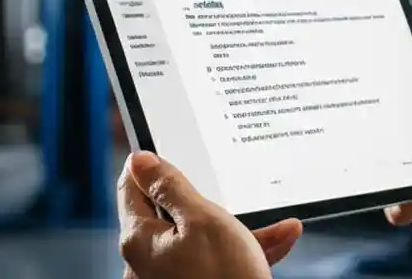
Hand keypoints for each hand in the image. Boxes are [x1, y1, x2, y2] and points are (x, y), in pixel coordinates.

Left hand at [117, 152, 302, 278]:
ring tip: (278, 224)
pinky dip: (243, 250)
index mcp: (139, 240)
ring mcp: (168, 277)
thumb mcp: (203, 220)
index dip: (152, 164)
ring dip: (240, 227)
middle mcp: (146, 261)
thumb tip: (141, 161)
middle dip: (213, 200)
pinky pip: (214, 260)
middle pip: (171, 213)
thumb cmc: (225, 278)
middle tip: (234, 190)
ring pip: (201, 238)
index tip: (172, 147)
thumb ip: (171, 188)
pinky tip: (279, 239)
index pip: (132, 187)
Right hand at [385, 45, 411, 252]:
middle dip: (381, 131)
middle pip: (400, 133)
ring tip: (374, 170)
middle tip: (355, 124)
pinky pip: (399, 201)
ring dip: (384, 171)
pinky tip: (404, 205)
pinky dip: (397, 205)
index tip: (371, 78)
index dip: (398, 91)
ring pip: (393, 167)